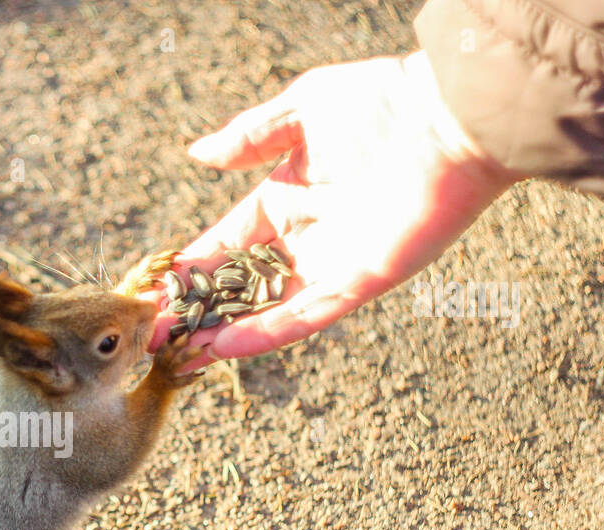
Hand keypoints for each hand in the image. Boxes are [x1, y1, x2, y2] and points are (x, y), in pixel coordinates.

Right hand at [147, 51, 521, 359]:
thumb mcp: (301, 111)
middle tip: (152, 334)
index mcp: (286, 199)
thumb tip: (197, 155)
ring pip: (265, 310)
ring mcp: (331, 265)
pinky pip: (304, 317)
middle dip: (196, 311)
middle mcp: (305, 239)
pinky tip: (224, 346)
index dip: (190, 267)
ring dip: (222, 333)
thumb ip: (249, 138)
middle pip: (239, 286)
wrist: (451, 119)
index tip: (154, 289)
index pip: (225, 243)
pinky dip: (264, 333)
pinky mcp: (359, 284)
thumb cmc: (381, 101)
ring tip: (179, 354)